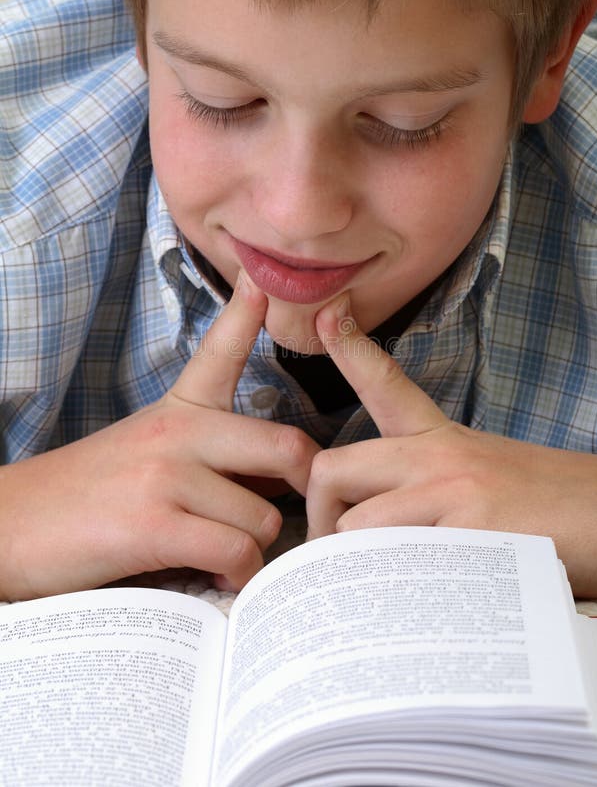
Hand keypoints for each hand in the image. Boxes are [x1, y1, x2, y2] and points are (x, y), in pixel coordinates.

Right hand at [0, 271, 318, 600]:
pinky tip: (221, 576)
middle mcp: (178, 432)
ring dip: (257, 548)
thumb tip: (273, 483)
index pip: (219, 353)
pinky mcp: (152, 524)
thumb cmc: (85, 495)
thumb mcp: (144, 450)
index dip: (246, 314)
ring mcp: (165, 474)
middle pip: (286, 447)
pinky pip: (234, 550)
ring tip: (229, 557)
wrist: (9, 526)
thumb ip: (206, 453)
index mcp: (177, 410)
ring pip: (263, 516)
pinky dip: (240, 573)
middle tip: (297, 512)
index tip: (263, 283)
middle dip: (305, 487)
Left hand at [306, 294, 596, 596]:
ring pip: (354, 524)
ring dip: (350, 562)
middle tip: (328, 551)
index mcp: (441, 439)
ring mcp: (453, 492)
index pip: (384, 384)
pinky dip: (385, 589)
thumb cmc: (547, 506)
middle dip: (315, 514)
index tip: (325, 314)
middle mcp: (439, 456)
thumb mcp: (481, 477)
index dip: (351, 347)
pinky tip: (402, 607)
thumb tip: (366, 528)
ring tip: (370, 591)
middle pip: (334, 468)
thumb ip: (424, 489)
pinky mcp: (471, 531)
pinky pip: (396, 562)